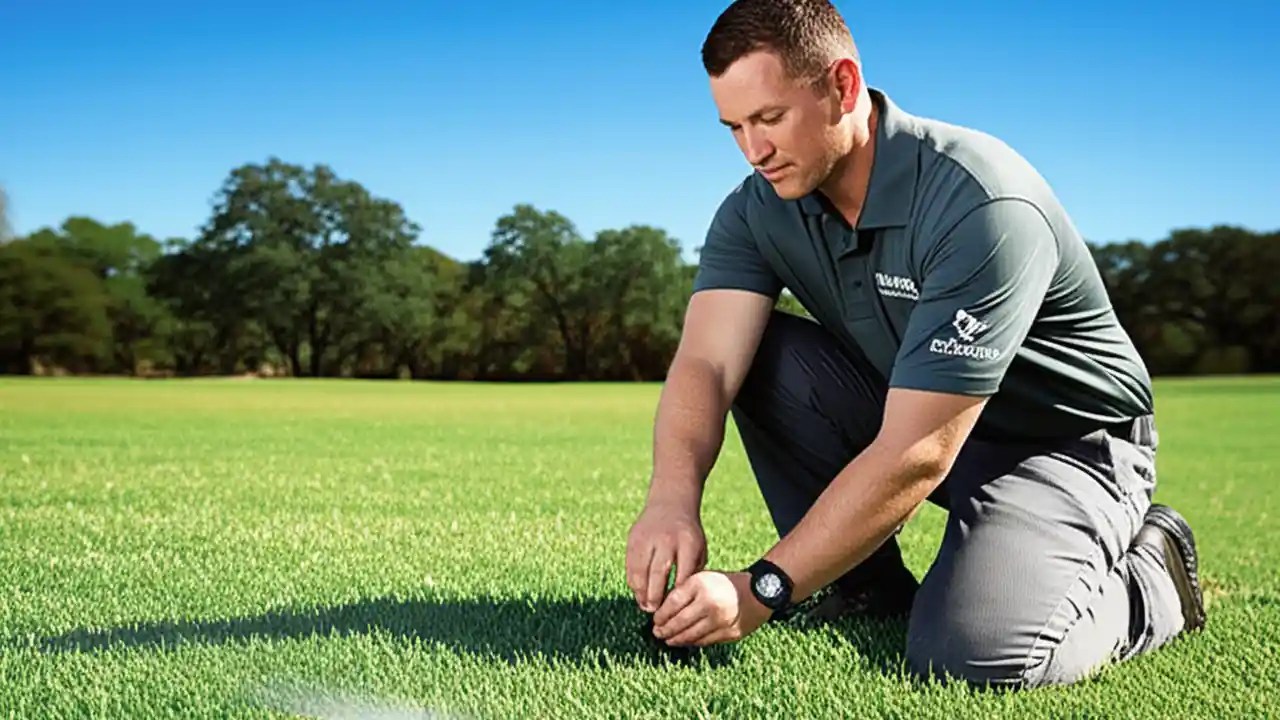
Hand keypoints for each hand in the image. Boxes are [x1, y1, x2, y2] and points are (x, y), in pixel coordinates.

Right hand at [625, 500, 706, 611]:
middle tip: (655, 611)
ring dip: (641, 592)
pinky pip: (630, 564)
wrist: (671, 504)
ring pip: (640, 570)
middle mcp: (667, 539)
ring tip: (645, 605)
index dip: (677, 594)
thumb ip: (693, 572)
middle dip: (656, 595)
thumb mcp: (699, 549)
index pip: (682, 574)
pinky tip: (638, 592)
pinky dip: (633, 581)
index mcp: (688, 542)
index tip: (675, 607)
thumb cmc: (688, 535)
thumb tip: (682, 601)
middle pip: (658, 573)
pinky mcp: (633, 538)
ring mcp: (648, 538)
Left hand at [650, 571, 771, 646]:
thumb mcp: (704, 577)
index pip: (673, 602)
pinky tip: (685, 640)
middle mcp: (710, 602)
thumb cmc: (726, 583)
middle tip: (657, 632)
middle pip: (680, 621)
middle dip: (665, 629)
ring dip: (676, 639)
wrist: (760, 592)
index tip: (655, 619)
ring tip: (668, 639)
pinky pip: (705, 641)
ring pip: (691, 635)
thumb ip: (685, 590)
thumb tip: (662, 608)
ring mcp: (721, 620)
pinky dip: (692, 642)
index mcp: (701, 584)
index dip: (661, 614)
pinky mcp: (729, 633)